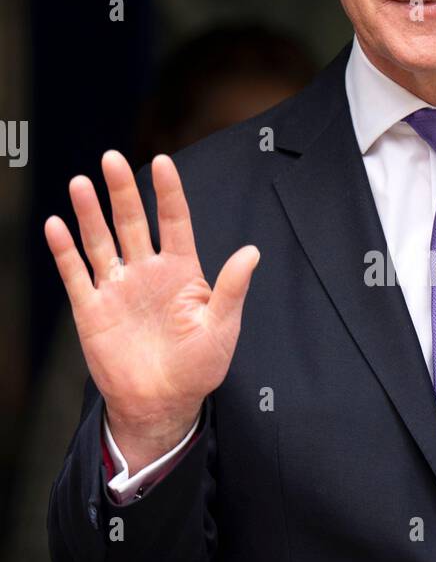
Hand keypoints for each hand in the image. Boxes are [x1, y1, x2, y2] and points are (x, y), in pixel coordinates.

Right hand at [44, 151, 258, 470]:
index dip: (168, 192)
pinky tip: (57, 225)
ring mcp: (118, 288)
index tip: (162, 161)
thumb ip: (232, 288)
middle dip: (122, 191)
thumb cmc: (198, 366)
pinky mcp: (92, 309)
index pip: (174, 221)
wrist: (163, 403)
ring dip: (90, 213)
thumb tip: (252, 251)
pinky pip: (76, 274)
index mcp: (181, 272)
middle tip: (112, 159)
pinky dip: (65, 251)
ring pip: (101, 241)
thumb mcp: (222, 327)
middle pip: (132, 222)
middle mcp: (147, 272)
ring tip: (81, 183)